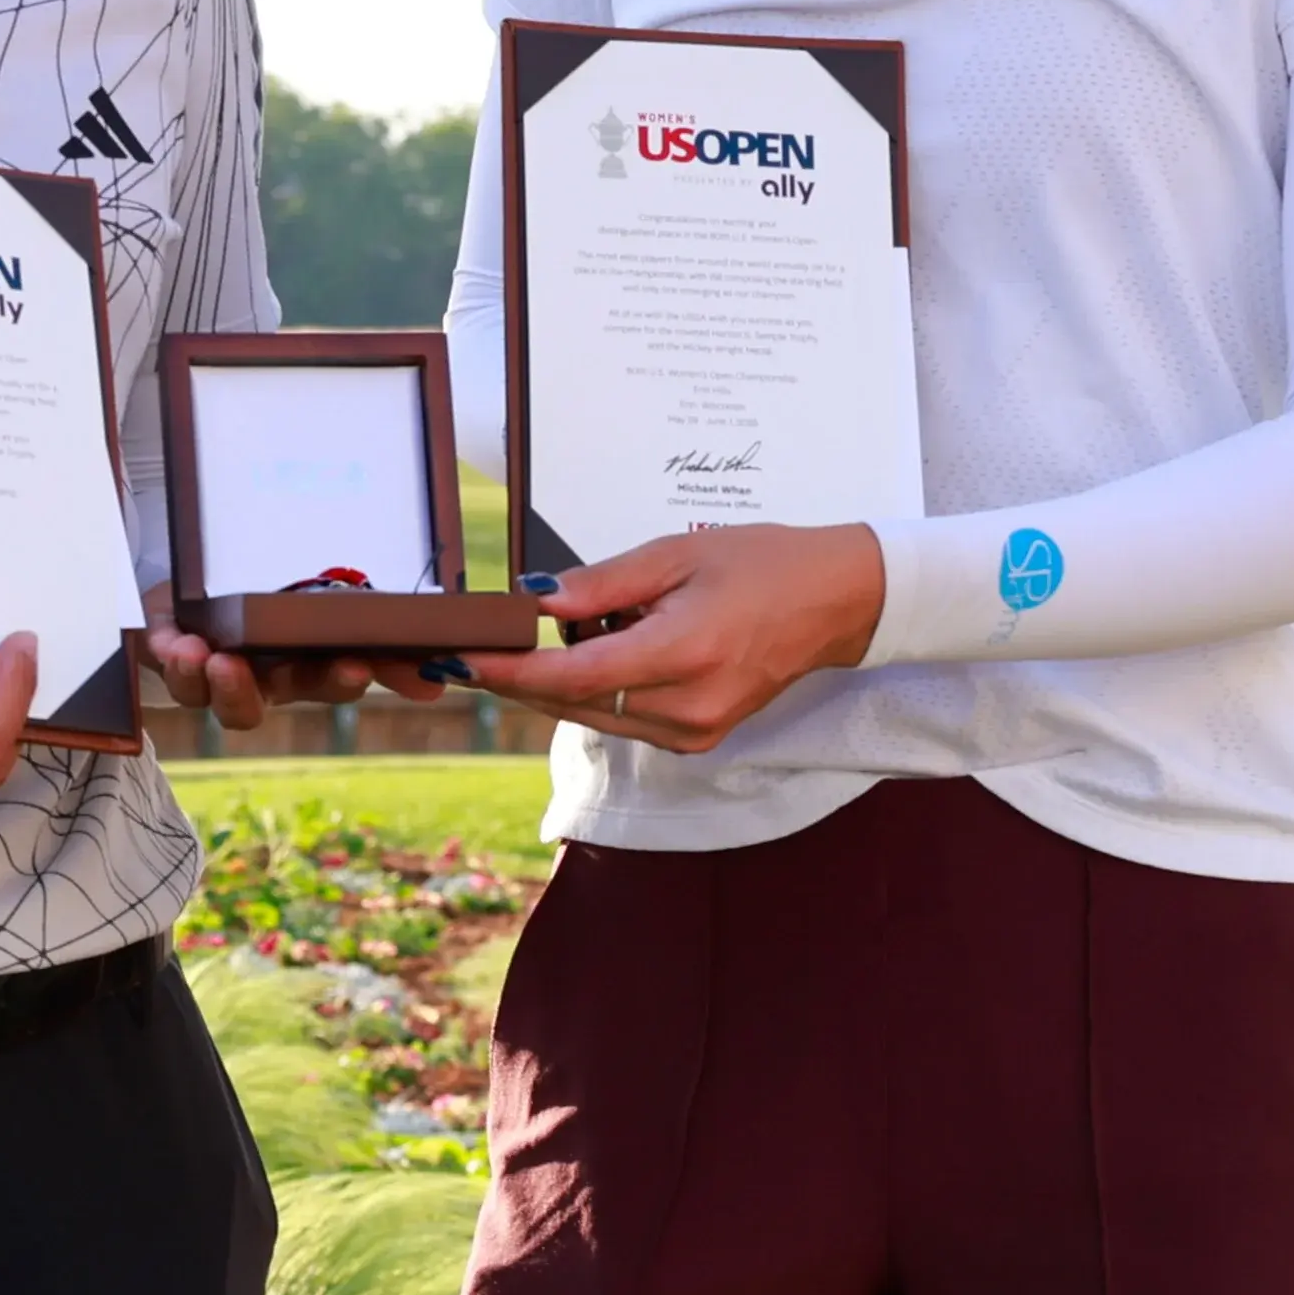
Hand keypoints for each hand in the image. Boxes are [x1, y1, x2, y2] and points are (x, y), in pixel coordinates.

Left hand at [143, 591, 375, 734]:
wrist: (192, 578)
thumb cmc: (265, 594)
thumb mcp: (317, 604)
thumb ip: (375, 640)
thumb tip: (438, 680)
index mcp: (307, 664)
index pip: (337, 680)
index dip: (349, 677)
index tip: (361, 664)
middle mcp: (265, 677)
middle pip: (284, 695)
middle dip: (301, 683)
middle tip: (316, 667)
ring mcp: (217, 672)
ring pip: (223, 700)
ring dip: (224, 686)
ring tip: (215, 660)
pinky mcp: (171, 653)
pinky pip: (171, 667)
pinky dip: (176, 660)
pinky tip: (182, 645)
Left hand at [461, 522, 887, 752]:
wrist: (833, 602)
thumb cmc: (761, 565)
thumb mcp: (674, 555)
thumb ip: (600, 585)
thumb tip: (534, 602)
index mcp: (681, 655)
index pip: (571, 676)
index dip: (508, 670)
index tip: (461, 658)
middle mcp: (685, 708)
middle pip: (572, 701)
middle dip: (520, 674)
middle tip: (477, 644)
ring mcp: (693, 732)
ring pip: (593, 713)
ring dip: (562, 678)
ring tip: (576, 625)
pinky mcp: (695, 738)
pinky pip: (622, 717)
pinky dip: (598, 686)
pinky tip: (609, 647)